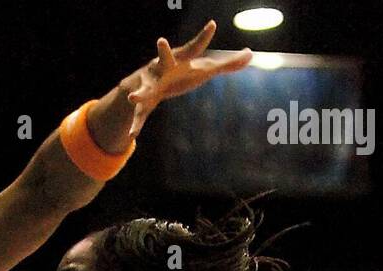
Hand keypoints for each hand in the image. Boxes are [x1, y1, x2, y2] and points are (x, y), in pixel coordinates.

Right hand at [124, 22, 251, 136]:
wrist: (148, 84)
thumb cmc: (181, 73)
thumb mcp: (204, 69)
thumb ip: (227, 64)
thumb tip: (250, 54)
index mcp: (180, 60)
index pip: (195, 47)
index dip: (204, 37)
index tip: (213, 25)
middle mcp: (163, 68)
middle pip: (164, 58)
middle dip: (162, 50)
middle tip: (160, 40)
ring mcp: (150, 84)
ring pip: (144, 88)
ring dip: (139, 93)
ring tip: (133, 98)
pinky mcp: (142, 103)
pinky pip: (139, 115)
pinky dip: (135, 125)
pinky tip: (132, 135)